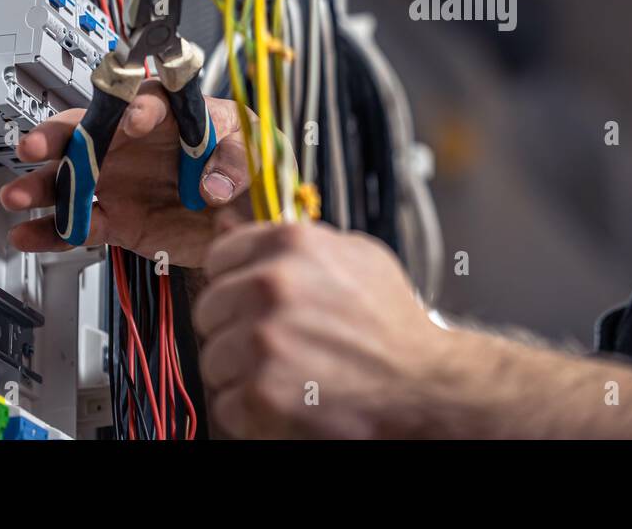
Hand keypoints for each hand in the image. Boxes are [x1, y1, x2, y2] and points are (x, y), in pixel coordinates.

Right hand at [0, 81, 254, 266]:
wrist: (248, 217)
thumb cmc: (250, 166)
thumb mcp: (256, 152)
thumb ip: (236, 162)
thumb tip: (213, 184)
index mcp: (172, 114)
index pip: (147, 101)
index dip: (138, 108)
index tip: (133, 120)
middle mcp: (136, 144)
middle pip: (88, 131)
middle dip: (58, 136)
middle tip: (37, 145)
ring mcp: (122, 181)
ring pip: (72, 179)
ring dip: (42, 186)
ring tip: (17, 195)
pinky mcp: (118, 219)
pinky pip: (80, 224)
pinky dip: (52, 231)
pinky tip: (28, 234)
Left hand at [193, 219, 449, 437]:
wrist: (423, 382)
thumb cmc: (391, 321)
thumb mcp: (354, 255)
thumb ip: (291, 240)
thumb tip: (229, 220)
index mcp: (292, 244)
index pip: (219, 256)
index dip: (234, 281)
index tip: (250, 299)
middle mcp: (273, 285)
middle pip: (209, 309)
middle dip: (235, 328)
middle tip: (275, 342)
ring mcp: (264, 340)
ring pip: (212, 358)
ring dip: (241, 371)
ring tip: (286, 372)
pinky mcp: (262, 392)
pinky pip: (225, 403)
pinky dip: (251, 411)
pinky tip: (288, 398)